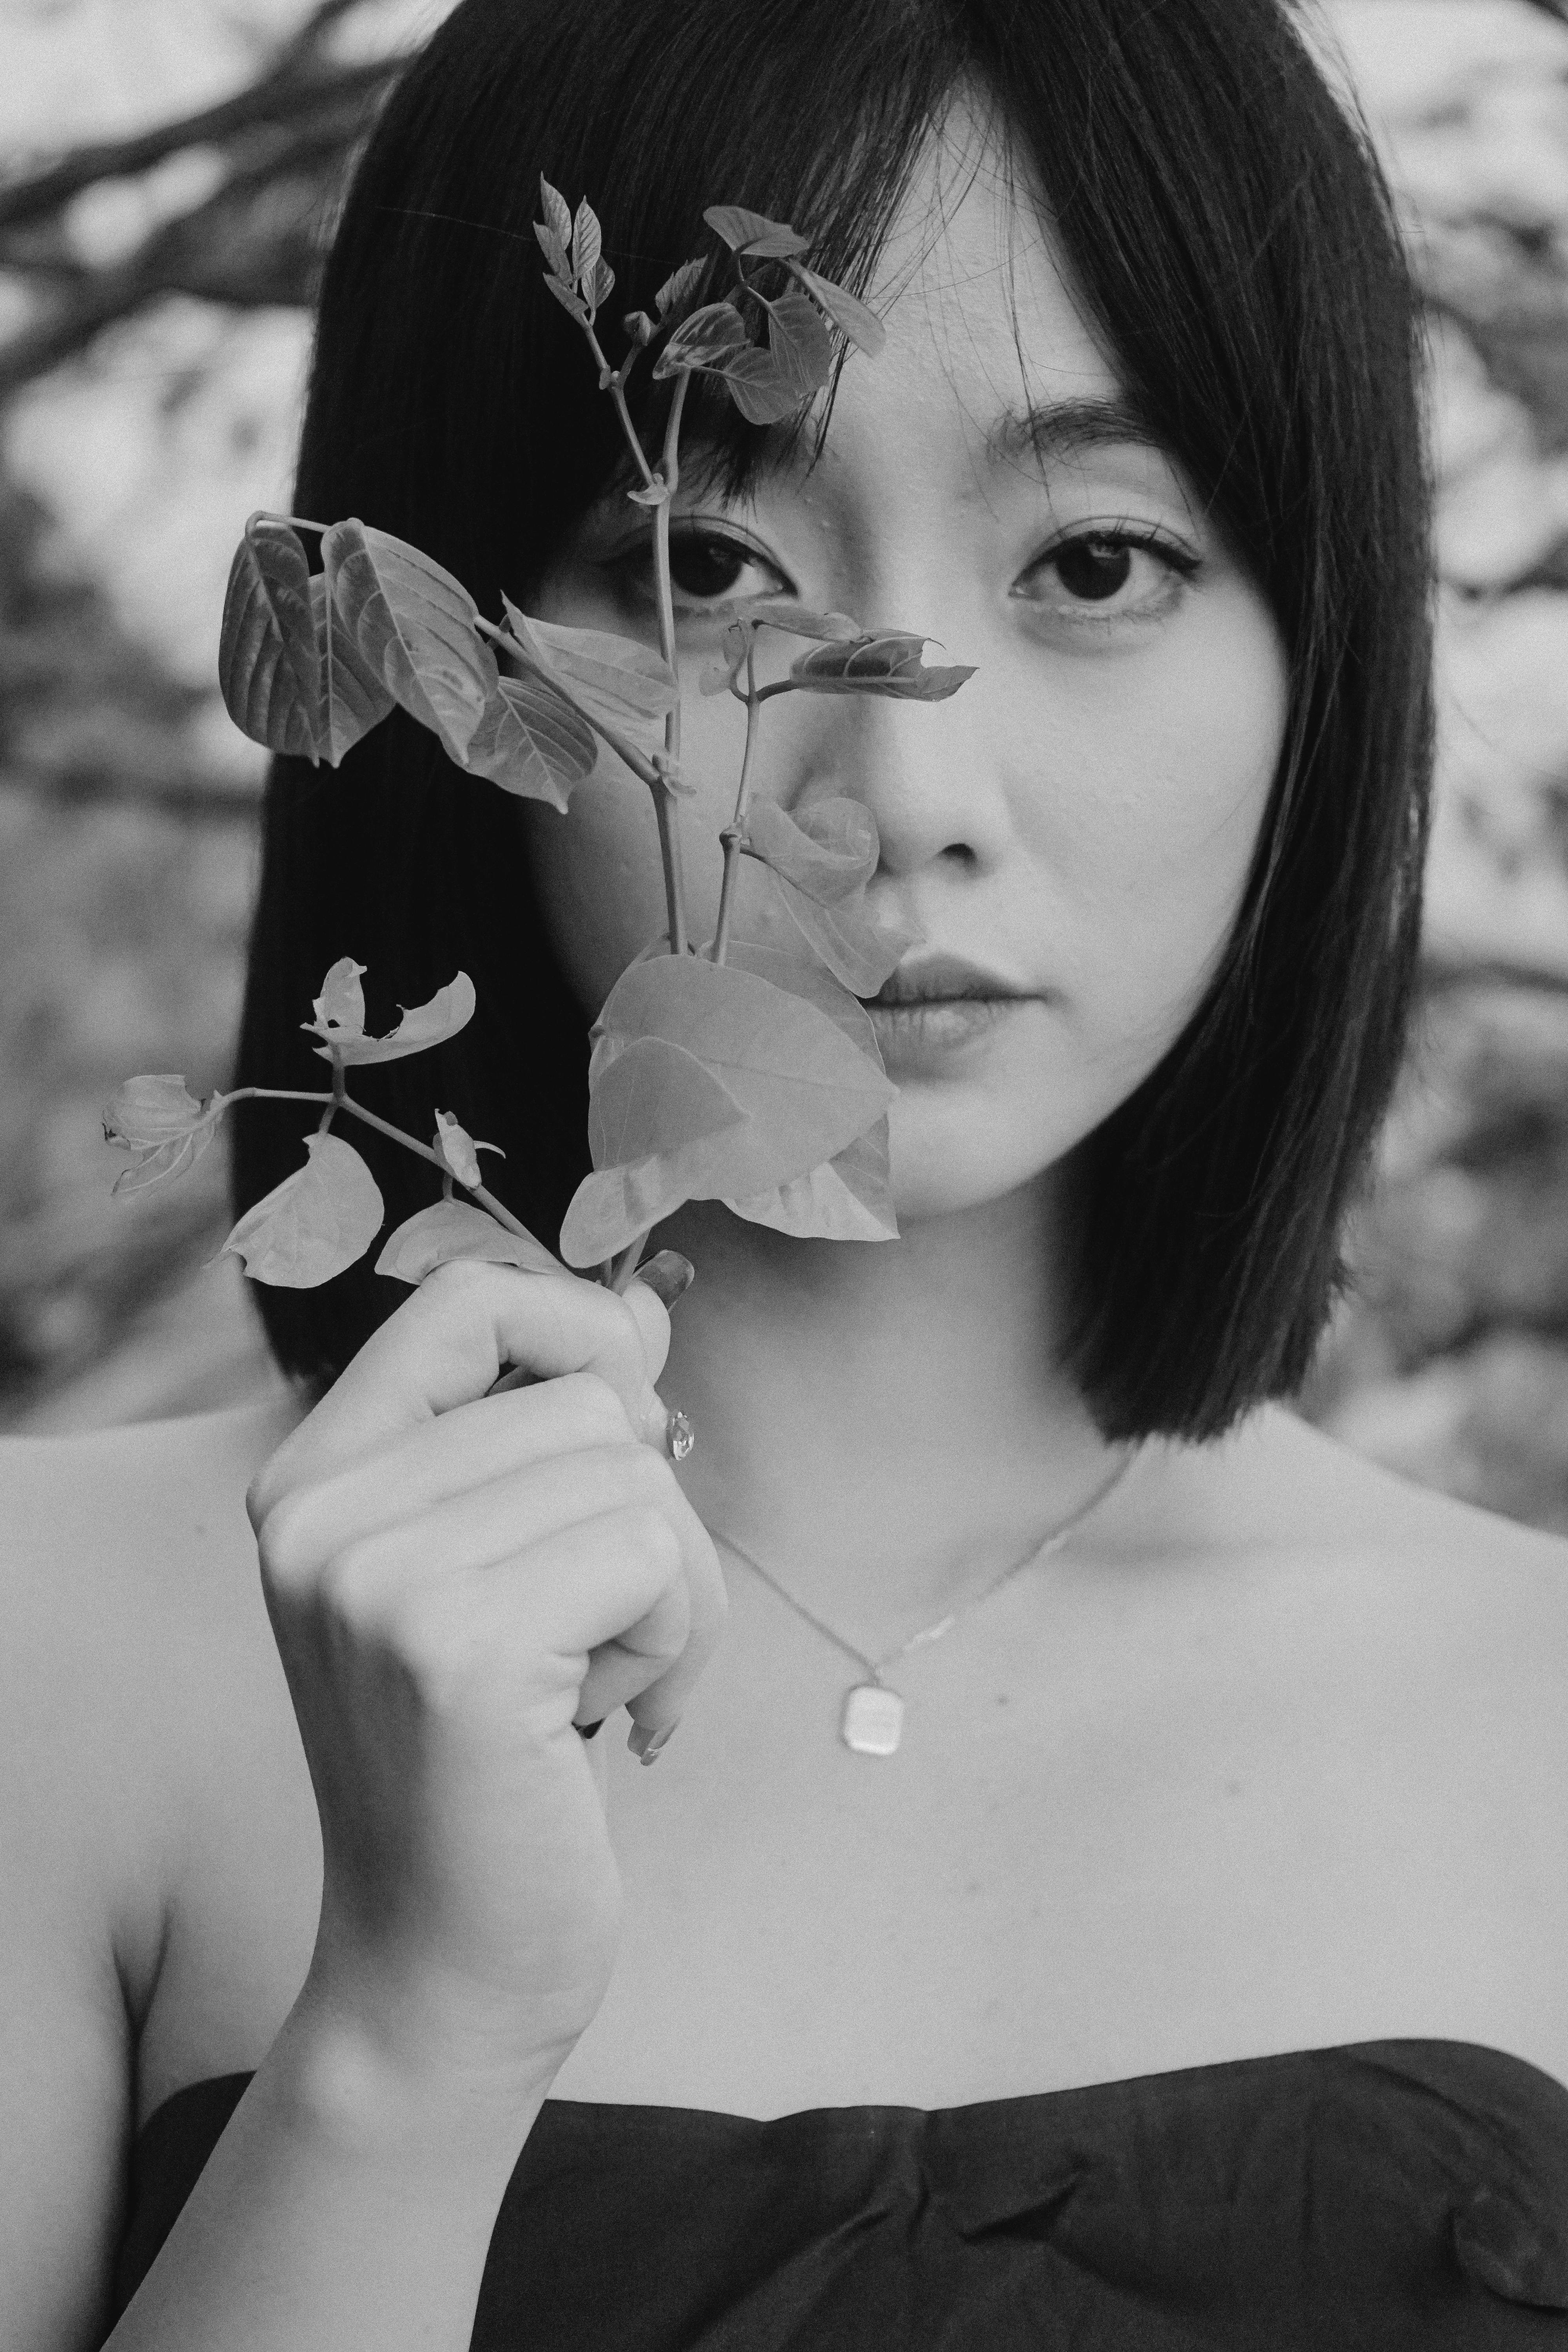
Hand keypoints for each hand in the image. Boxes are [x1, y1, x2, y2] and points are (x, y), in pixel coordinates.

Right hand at [245, 1259, 724, 2107]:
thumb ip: (550, 1432)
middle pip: (588, 1399)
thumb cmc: (493, 1765)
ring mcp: (377, 1577)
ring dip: (671, 1589)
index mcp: (312, 1479)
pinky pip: (654, 1551)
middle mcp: (319, 1513)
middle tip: (605, 1635)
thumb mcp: (503, 1569)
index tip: (624, 1423)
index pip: (460, 1300)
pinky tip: (608, 1722)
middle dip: (648, 1512)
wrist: (444, 1965)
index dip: (573, 1329)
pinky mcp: (459, 1648)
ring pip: (635, 1474)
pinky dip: (677, 1639)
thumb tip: (641, 1306)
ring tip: (598, 1687)